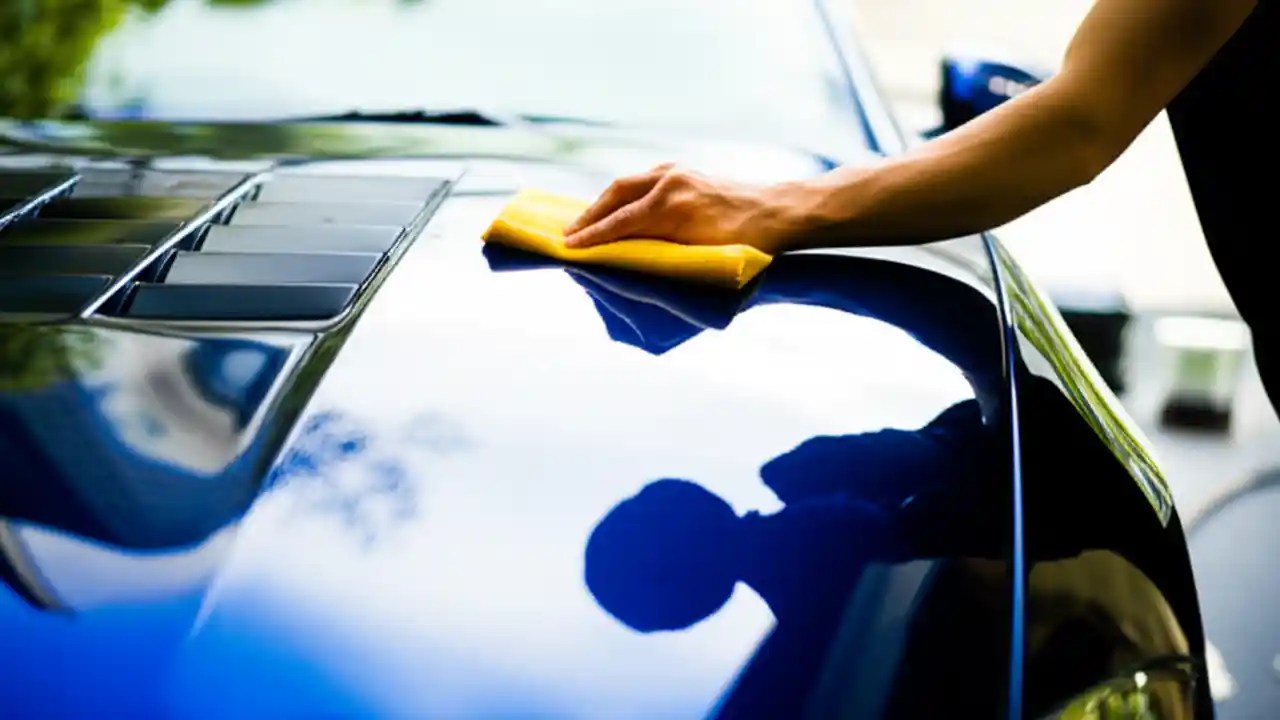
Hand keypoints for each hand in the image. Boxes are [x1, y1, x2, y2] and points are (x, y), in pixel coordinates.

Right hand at [563, 164, 811, 253]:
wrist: (779, 211)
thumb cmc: (746, 240)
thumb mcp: (700, 252)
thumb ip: (660, 249)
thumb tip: (627, 253)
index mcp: (670, 206)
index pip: (619, 222)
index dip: (592, 237)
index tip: (568, 247)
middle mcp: (669, 182)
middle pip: (616, 195)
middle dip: (590, 215)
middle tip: (568, 233)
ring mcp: (677, 173)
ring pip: (628, 184)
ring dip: (605, 202)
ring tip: (586, 220)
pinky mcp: (685, 171)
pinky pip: (645, 179)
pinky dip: (626, 193)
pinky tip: (621, 204)